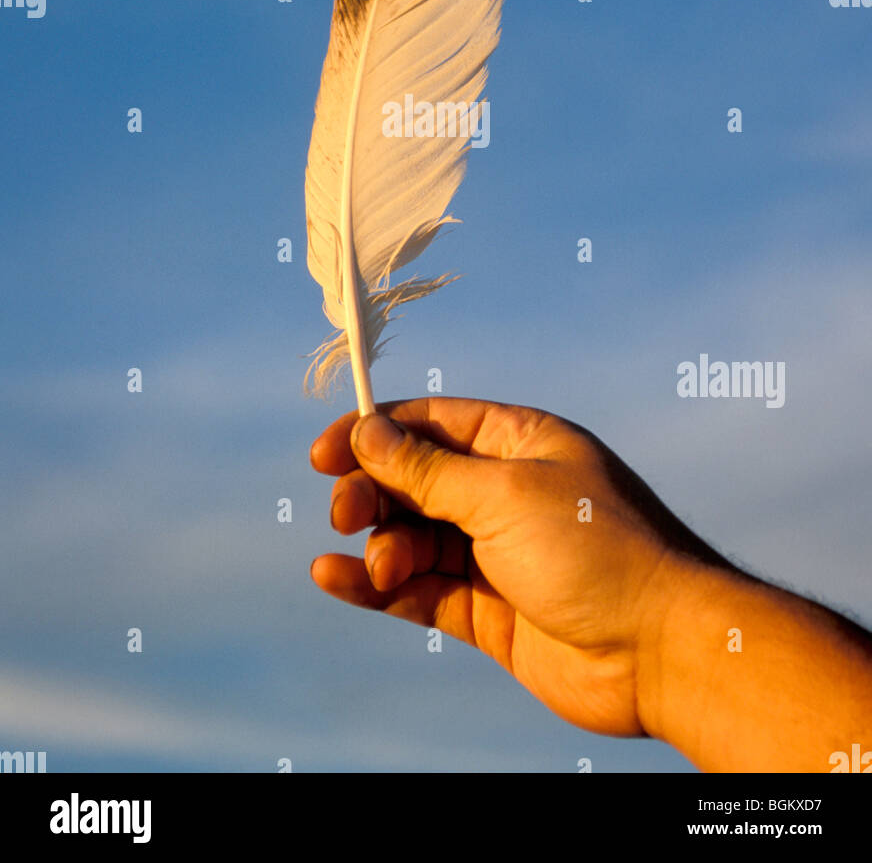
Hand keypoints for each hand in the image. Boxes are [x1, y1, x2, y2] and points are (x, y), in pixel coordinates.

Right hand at [309, 396, 719, 738]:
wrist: (660, 650)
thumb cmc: (596, 550)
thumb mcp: (503, 494)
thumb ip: (427, 469)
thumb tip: (368, 431)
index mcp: (520, 443)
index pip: (431, 423)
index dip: (373, 433)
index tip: (321, 453)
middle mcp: (506, 493)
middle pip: (414, 481)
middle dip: (372, 493)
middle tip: (344, 513)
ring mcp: (497, 554)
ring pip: (413, 538)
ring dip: (382, 546)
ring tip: (382, 565)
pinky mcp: (490, 612)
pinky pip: (420, 590)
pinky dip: (378, 586)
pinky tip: (337, 580)